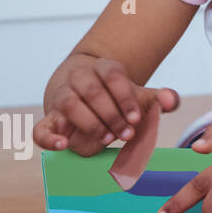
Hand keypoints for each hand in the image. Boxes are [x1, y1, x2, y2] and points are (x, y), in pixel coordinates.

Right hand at [34, 56, 178, 156]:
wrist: (90, 101)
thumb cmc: (119, 100)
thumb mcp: (140, 97)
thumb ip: (160, 99)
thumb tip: (170, 101)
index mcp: (104, 67)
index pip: (113, 75)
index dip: (125, 97)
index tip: (137, 118)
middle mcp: (79, 78)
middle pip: (92, 90)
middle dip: (111, 114)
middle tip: (127, 133)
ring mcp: (61, 97)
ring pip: (69, 103)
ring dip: (89, 123)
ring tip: (107, 138)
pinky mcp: (49, 120)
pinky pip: (41, 128)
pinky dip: (50, 138)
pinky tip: (64, 145)